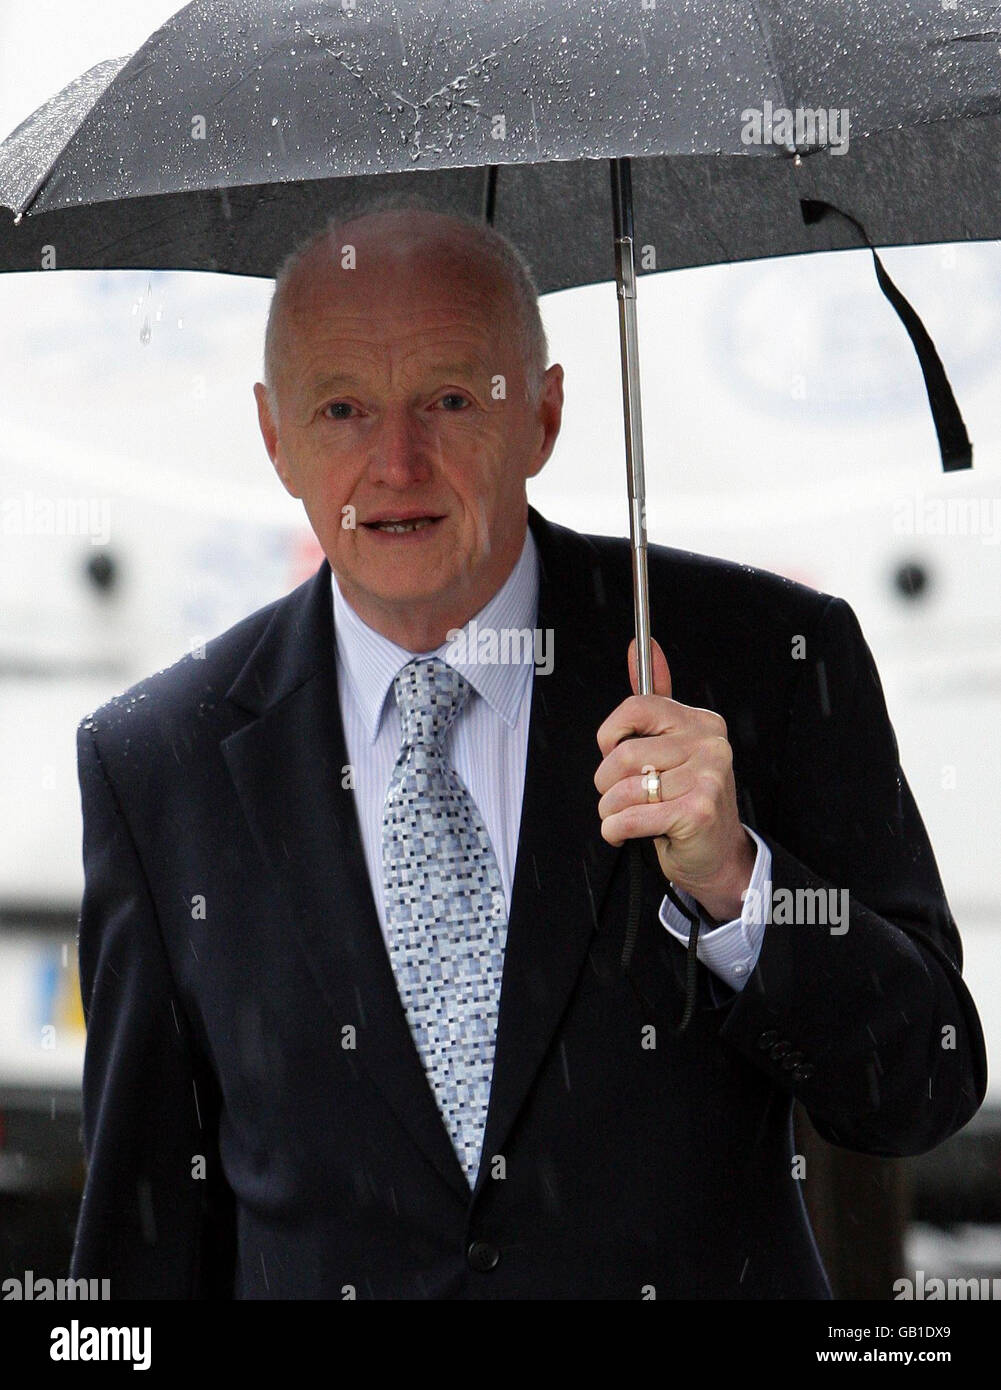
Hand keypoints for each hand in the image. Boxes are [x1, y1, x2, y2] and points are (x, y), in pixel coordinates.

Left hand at [594, 637, 755, 922]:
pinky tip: (626, 832)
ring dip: (610, 810)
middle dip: (606, 783)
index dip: (610, 734)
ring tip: (626, 815)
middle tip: (620, 796)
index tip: (611, 751)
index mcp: (701, 722)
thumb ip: (653, 701)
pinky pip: (630, 817)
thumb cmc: (685, 800)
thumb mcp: (672, 747)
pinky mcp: (697, 811)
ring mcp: (708, 778)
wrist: (716, 855)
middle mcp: (710, 745)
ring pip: (623, 789)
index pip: (637, 707)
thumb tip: (641, 646)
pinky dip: (616, 830)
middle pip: (623, 754)